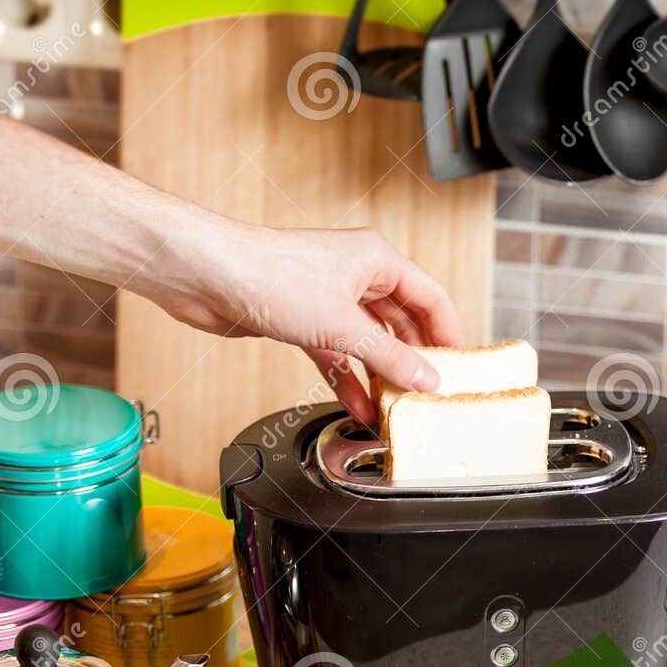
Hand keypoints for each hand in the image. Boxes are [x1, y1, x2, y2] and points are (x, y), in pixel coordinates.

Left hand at [148, 216, 460, 423]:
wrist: (205, 275)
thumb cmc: (267, 275)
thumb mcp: (341, 326)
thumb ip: (388, 356)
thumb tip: (426, 379)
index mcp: (375, 259)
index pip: (429, 297)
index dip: (449, 332)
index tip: (461, 366)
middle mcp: (354, 274)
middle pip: (400, 322)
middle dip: (413, 359)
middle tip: (429, 394)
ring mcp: (327, 297)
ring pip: (367, 342)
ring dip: (379, 376)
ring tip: (396, 408)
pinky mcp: (301, 319)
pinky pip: (336, 354)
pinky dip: (347, 379)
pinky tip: (358, 406)